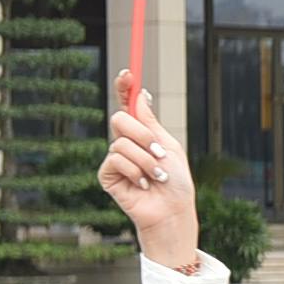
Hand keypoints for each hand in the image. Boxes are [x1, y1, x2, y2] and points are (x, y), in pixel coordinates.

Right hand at [98, 70, 200, 267]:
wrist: (172, 210)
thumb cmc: (176, 182)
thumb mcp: (169, 146)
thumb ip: (151, 123)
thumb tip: (141, 96)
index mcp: (143, 133)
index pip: (128, 105)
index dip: (125, 88)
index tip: (128, 73)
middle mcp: (126, 143)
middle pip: (120, 119)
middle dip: (143, 135)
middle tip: (159, 152)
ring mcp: (116, 159)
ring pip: (121, 142)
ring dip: (146, 160)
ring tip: (157, 176)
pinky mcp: (107, 175)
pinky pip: (115, 160)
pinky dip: (135, 171)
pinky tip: (143, 184)